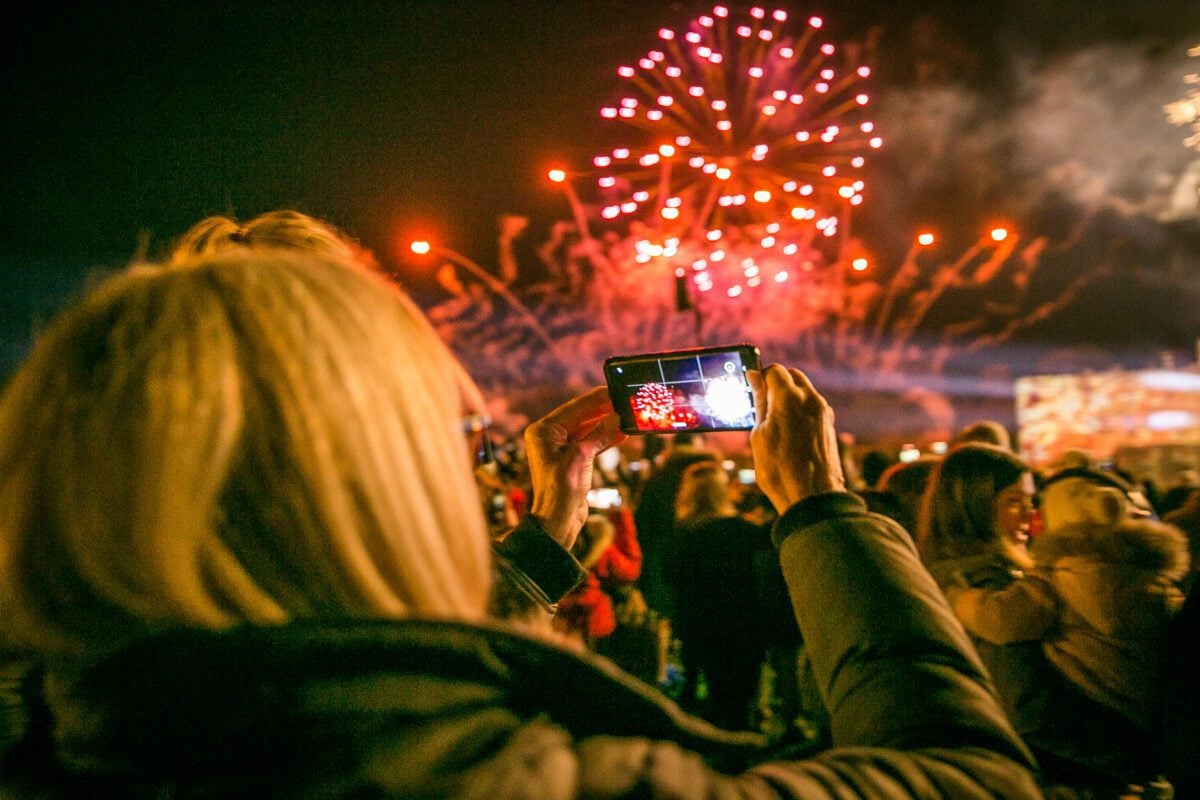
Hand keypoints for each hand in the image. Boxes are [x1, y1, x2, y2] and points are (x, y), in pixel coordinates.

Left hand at [525, 387, 626, 548]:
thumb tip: (617, 416)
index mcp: (543, 430)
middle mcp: (549, 436)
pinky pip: (590, 442)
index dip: (598, 399)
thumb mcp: (581, 458)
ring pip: (588, 428)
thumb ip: (599, 434)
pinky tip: (622, 432)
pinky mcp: (572, 459)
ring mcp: (560, 447)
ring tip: (628, 414)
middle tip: (626, 401)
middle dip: (604, 409)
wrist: (557, 521)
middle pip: (582, 415)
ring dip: (608, 423)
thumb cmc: (561, 491)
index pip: (575, 408)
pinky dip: (605, 438)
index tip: (616, 390)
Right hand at [747, 365, 844, 512]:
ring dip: (789, 397)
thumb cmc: (781, 470)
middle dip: (776, 384)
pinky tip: (789, 431)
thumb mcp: (759, 436)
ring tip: (774, 420)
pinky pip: (812, 407)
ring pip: (804, 391)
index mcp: (789, 398)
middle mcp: (810, 399)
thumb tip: (756, 379)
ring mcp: (823, 413)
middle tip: (761, 403)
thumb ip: (759, 404)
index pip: (774, 370)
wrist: (813, 498)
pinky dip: (799, 410)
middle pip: (792, 376)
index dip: (760, 377)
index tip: (750, 388)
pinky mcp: (829, 426)